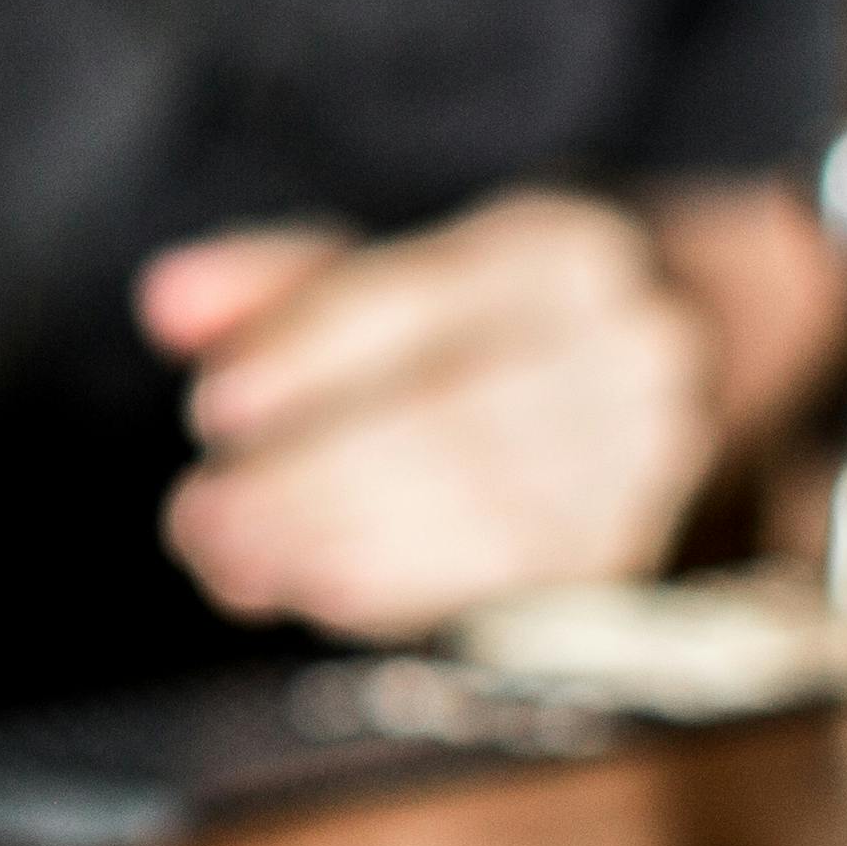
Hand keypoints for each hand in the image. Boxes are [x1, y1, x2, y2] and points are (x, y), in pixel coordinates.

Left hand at [133, 192, 725, 646]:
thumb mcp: (396, 274)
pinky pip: (506, 584)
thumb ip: (274, 287)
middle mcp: (625, 347)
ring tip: (235, 563)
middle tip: (201, 520)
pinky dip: (398, 592)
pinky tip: (315, 593)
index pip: (425, 297)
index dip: (316, 354)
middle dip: (313, 479)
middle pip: (461, 418)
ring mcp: (645, 458)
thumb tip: (165, 304)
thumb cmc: (485, 323)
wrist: (680, 368)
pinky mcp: (628, 552)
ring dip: (343, 549)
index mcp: (553, 252)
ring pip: (489, 512)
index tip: (216, 406)